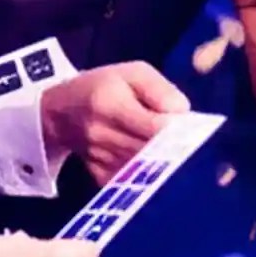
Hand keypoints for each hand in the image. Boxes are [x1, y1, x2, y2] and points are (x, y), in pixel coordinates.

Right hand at [40, 62, 189, 185]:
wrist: (61, 113)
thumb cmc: (103, 87)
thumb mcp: (131, 73)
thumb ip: (159, 89)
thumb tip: (183, 112)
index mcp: (110, 103)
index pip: (153, 126)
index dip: (178, 132)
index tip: (194, 130)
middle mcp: (102, 135)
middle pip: (152, 152)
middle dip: (176, 150)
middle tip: (194, 145)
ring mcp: (100, 160)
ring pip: (146, 171)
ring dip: (167, 166)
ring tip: (180, 156)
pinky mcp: (101, 177)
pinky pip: (134, 184)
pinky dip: (151, 179)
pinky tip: (161, 169)